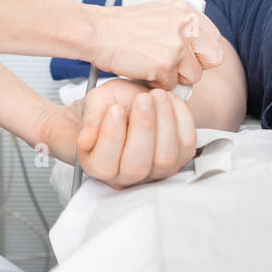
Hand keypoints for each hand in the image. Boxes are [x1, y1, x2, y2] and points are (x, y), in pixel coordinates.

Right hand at [74, 79, 197, 187]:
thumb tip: (84, 141)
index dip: (111, 137)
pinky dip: (182, 119)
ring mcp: (155, 171)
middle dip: (143, 128)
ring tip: (158, 95)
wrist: (131, 103)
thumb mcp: (95, 104)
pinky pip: (186, 145)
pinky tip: (170, 100)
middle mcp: (127, 176)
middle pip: (137, 165)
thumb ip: (90, 120)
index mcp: (98, 165)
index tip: (115, 109)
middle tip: (143, 98)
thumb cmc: (110, 105)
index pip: (104, 165)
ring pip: (165, 158)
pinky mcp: (179, 159)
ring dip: (165, 122)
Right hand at [91, 0, 224, 91]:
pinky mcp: (164, 65)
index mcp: (184, 9)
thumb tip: (196, 40)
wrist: (94, 31)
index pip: (213, 37)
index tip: (191, 55)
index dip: (202, 51)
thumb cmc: (118, 25)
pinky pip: (171, 86)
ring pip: (193, 76)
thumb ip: (179, 24)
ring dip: (175, 77)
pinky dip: (156, 83)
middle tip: (178, 66)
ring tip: (153, 66)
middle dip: (197, 65)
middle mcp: (184, 24)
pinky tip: (142, 70)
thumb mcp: (157, 13)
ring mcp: (176, 45)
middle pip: (214, 57)